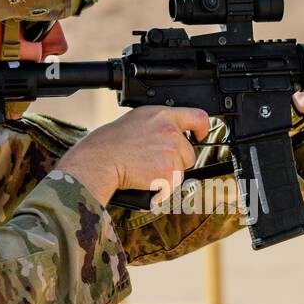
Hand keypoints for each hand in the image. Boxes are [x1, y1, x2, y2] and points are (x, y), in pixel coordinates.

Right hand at [57, 106, 210, 205]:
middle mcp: (171, 132)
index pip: (197, 117)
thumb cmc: (111, 143)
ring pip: (181, 170)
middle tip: (153, 161)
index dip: (203, 129)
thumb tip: (173, 132)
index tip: (200, 136)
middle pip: (189, 152)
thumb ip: (159, 123)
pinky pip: (172, 184)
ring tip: (145, 168)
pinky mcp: (168, 172)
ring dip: (168, 174)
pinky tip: (145, 178)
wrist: (100, 160)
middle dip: (177, 160)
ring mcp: (171, 152)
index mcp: (163, 116)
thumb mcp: (137, 120)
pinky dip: (161, 187)